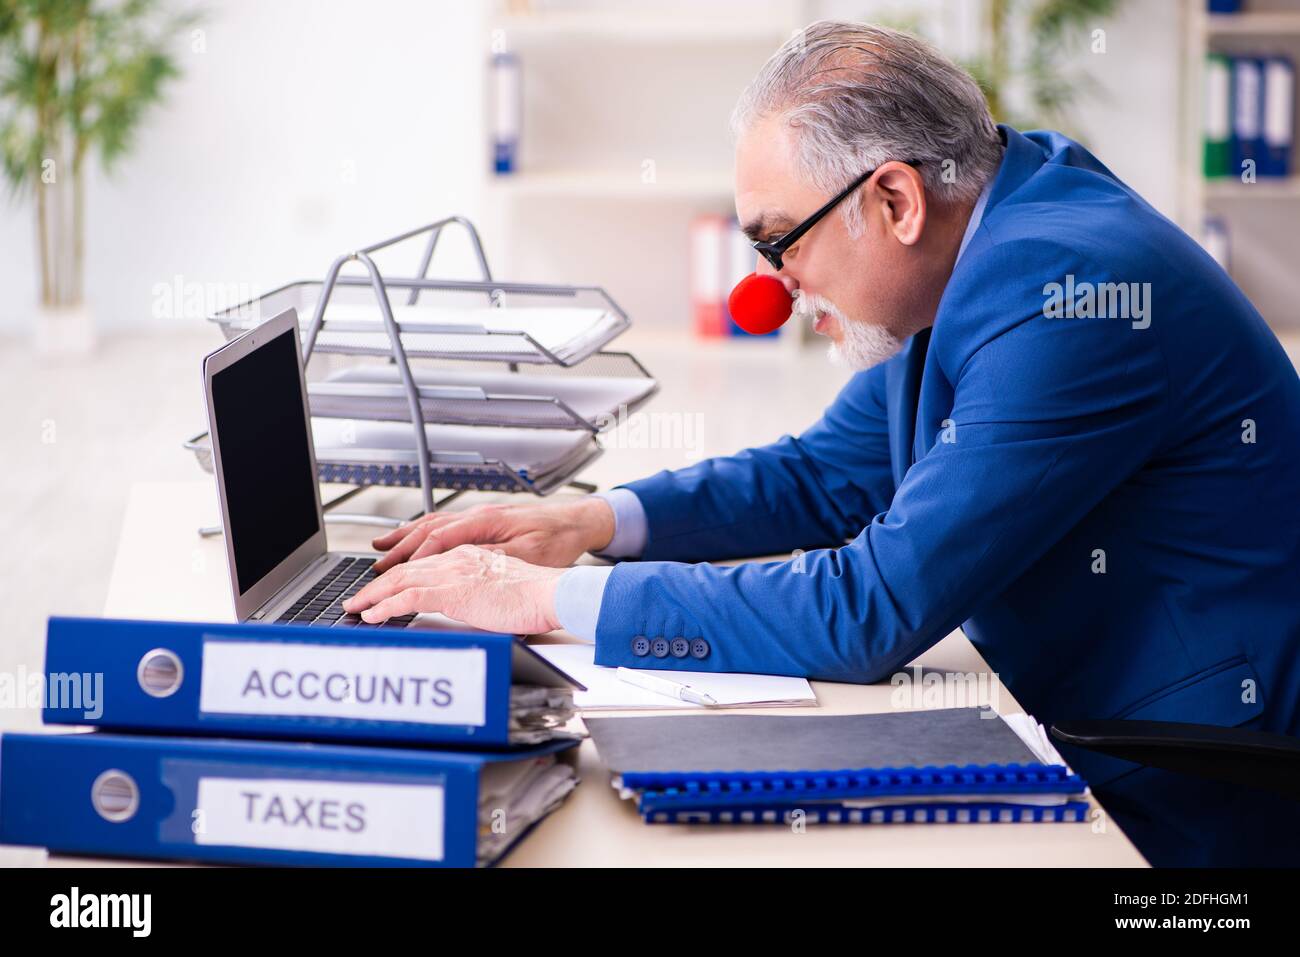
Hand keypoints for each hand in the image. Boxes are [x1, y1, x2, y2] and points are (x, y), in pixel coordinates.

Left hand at [342, 544, 566, 633]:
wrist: (552, 592)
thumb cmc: (537, 595)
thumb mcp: (502, 588)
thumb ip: (481, 591)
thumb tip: (472, 604)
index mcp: (469, 556)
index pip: (424, 563)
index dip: (398, 575)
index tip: (382, 587)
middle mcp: (457, 559)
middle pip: (406, 568)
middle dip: (377, 584)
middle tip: (357, 598)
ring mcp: (454, 573)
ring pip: (400, 580)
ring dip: (373, 595)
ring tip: (356, 607)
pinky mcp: (454, 591)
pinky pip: (408, 597)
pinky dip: (386, 606)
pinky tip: (373, 614)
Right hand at [370, 497, 614, 572]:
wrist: (578, 521)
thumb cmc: (558, 539)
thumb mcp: (529, 554)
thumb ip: (494, 559)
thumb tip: (463, 566)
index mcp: (487, 521)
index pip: (440, 537)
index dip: (415, 556)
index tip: (395, 574)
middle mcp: (478, 515)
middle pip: (429, 529)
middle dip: (400, 548)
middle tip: (376, 568)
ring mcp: (479, 516)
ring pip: (432, 524)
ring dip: (405, 538)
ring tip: (380, 550)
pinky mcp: (484, 522)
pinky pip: (444, 525)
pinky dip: (423, 533)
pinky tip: (413, 541)